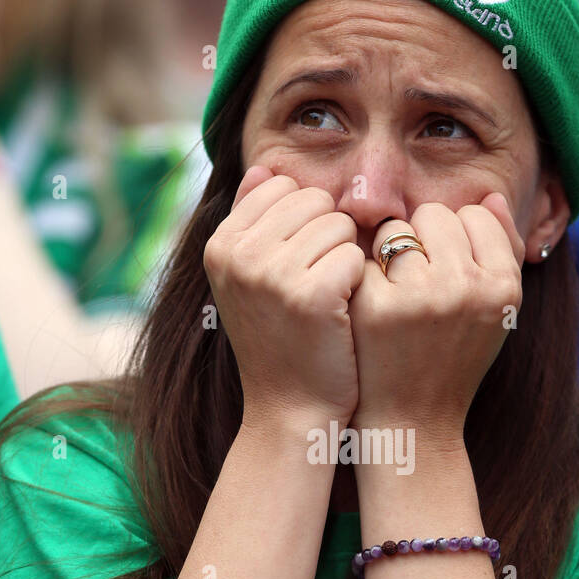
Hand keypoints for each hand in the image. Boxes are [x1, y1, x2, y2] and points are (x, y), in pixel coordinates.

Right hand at [204, 165, 365, 431]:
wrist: (290, 412)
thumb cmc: (280, 342)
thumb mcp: (250, 279)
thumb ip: (254, 219)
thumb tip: (265, 167)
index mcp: (219, 244)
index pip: (283, 187)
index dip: (306, 223)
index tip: (298, 266)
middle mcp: (237, 254)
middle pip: (314, 201)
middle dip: (329, 238)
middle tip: (318, 286)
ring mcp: (270, 274)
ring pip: (340, 225)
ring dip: (346, 260)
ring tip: (329, 301)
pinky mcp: (310, 295)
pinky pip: (355, 255)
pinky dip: (359, 283)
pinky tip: (343, 314)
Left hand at [347, 193, 523, 434]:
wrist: (413, 421)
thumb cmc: (454, 358)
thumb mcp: (496, 311)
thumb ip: (502, 249)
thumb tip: (490, 195)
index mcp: (504, 287)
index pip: (475, 215)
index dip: (456, 240)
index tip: (450, 276)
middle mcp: (467, 288)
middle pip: (435, 214)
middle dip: (422, 240)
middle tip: (419, 287)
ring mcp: (420, 297)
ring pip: (396, 228)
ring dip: (390, 253)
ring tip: (397, 295)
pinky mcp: (376, 307)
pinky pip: (365, 256)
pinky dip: (365, 277)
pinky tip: (372, 309)